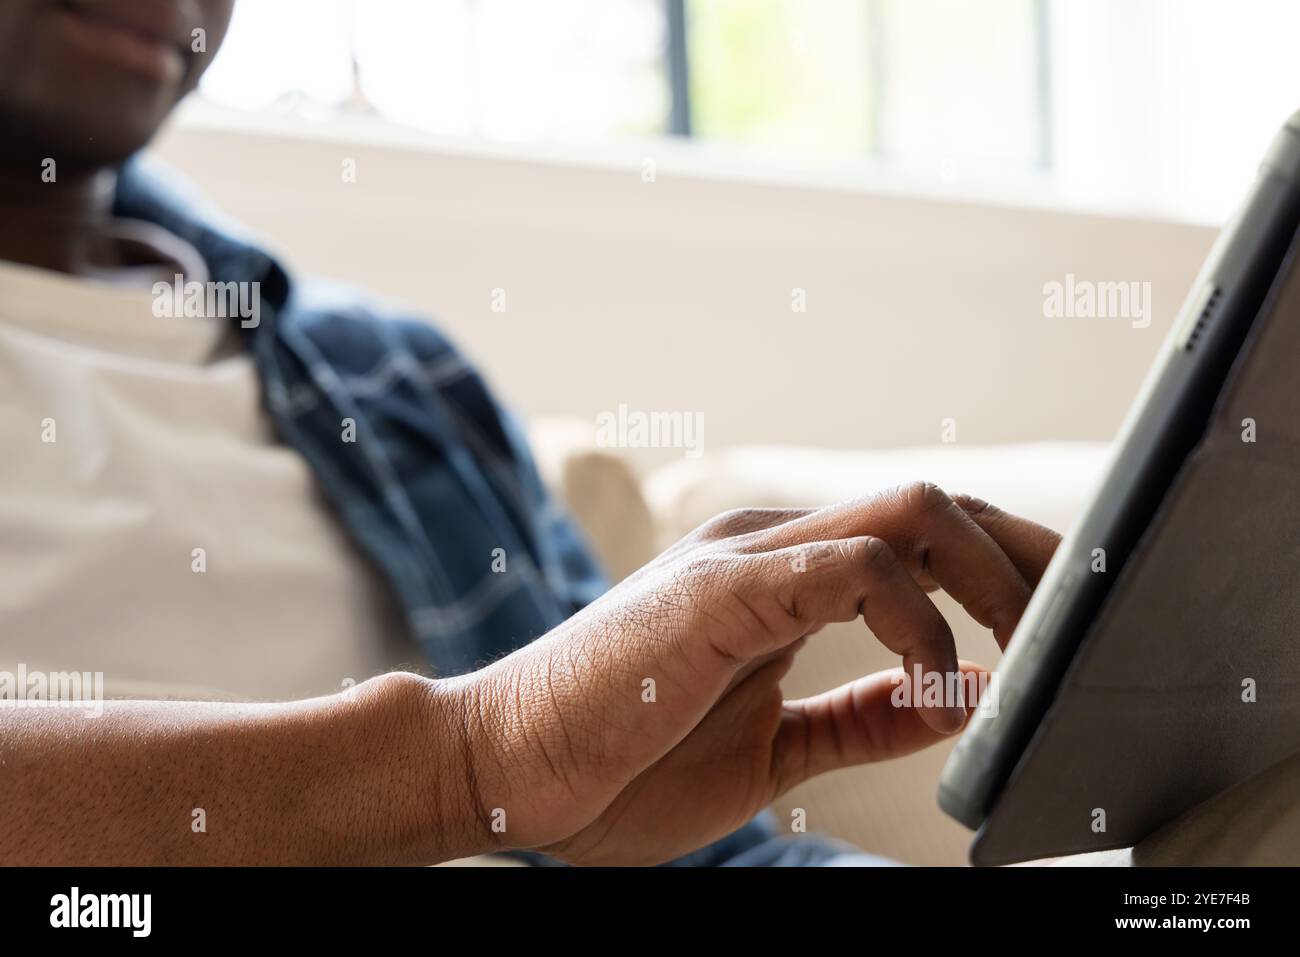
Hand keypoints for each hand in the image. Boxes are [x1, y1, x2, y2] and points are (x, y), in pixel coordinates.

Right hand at [448, 482, 1059, 864]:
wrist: (501, 766)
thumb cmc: (621, 759)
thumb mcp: (777, 748)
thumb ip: (864, 715)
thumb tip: (963, 699)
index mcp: (783, 579)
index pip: (923, 539)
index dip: (1008, 569)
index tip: (1061, 625)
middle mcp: (772, 548)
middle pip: (937, 507)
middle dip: (1026, 559)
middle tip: (1076, 626)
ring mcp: (745, 559)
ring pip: (910, 511)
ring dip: (991, 573)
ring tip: (1025, 648)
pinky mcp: (720, 590)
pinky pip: (852, 567)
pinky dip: (918, 618)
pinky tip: (936, 678)